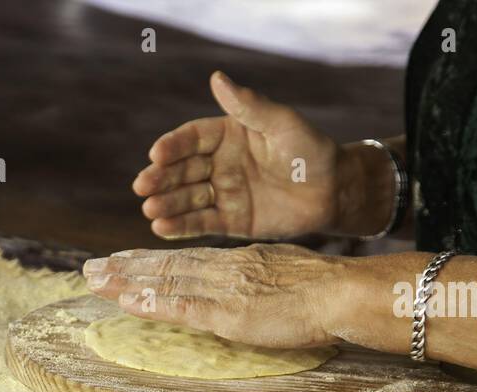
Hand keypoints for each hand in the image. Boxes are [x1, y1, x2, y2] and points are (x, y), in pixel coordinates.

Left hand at [83, 245, 351, 348]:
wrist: (344, 293)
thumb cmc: (325, 292)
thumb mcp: (283, 277)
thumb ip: (256, 283)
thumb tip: (242, 293)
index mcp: (238, 261)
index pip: (184, 260)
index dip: (148, 261)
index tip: (120, 261)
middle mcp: (224, 270)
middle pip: (165, 267)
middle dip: (124, 268)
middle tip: (89, 268)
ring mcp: (224, 290)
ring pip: (165, 281)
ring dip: (126, 282)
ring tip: (93, 280)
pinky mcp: (229, 313)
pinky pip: (183, 306)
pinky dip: (152, 302)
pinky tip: (126, 301)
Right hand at [133, 72, 350, 240]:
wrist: (333, 191)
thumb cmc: (310, 150)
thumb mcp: (282, 124)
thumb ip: (249, 106)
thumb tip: (217, 78)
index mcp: (227, 135)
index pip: (191, 139)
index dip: (173, 146)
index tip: (157, 153)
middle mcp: (218, 164)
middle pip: (182, 170)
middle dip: (161, 178)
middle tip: (142, 185)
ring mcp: (222, 193)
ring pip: (187, 198)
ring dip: (166, 203)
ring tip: (149, 209)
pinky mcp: (229, 221)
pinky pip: (200, 223)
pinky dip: (180, 226)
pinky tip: (160, 227)